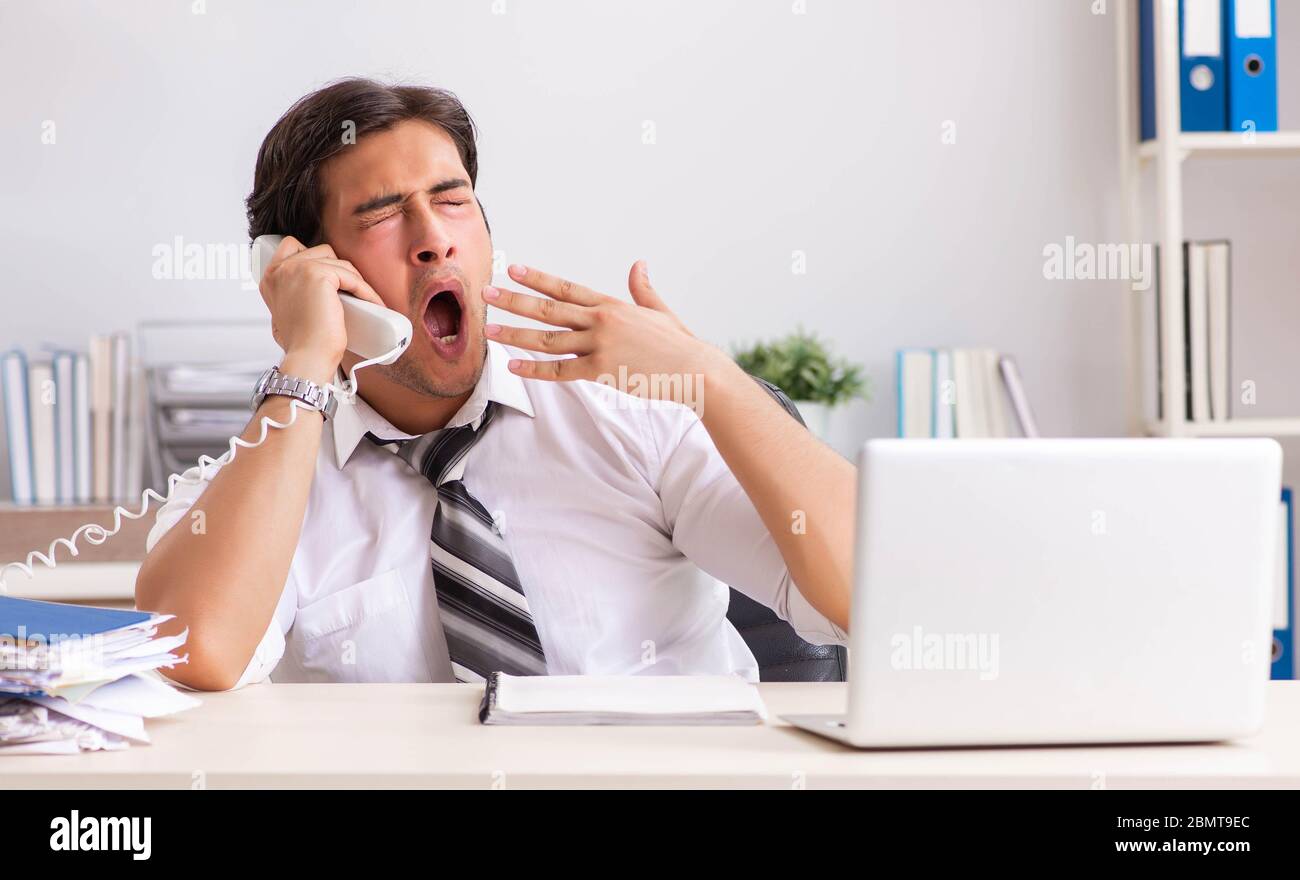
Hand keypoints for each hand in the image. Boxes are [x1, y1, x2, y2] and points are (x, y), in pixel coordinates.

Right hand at [257, 235, 385, 379]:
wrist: (308, 357)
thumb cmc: (301, 343)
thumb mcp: (288, 312)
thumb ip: (293, 294)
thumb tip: (312, 292)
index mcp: (271, 277)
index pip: (293, 247)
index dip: (316, 257)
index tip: (333, 277)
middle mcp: (281, 269)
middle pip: (322, 251)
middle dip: (340, 270)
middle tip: (352, 290)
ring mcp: (298, 268)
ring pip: (339, 262)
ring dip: (355, 281)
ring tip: (365, 299)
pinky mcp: (318, 274)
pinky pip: (351, 277)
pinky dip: (366, 291)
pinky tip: (373, 303)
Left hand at [482, 261, 733, 403]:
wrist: (695, 370)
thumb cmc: (678, 343)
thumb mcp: (658, 310)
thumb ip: (643, 288)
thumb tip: (638, 264)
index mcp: (611, 305)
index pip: (566, 288)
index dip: (538, 278)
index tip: (514, 269)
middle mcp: (601, 321)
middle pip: (548, 308)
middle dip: (514, 300)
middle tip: (487, 293)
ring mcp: (599, 346)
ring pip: (547, 338)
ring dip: (516, 333)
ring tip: (491, 328)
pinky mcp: (601, 371)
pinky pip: (560, 371)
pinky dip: (534, 370)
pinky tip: (513, 367)